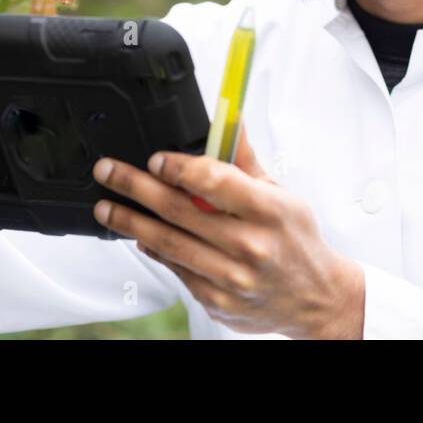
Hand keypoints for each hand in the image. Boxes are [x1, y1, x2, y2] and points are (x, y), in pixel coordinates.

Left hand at [91, 125, 365, 338]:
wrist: (316, 299)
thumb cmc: (297, 239)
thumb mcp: (282, 194)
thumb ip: (245, 161)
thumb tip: (229, 121)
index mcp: (270, 211)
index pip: (215, 182)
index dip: (179, 168)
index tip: (156, 159)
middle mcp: (250, 245)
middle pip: (180, 211)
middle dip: (136, 187)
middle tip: (108, 172)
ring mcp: (232, 278)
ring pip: (169, 244)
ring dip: (131, 222)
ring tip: (106, 207)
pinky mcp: (218, 301)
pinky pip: (177, 270)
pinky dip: (154, 250)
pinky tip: (139, 235)